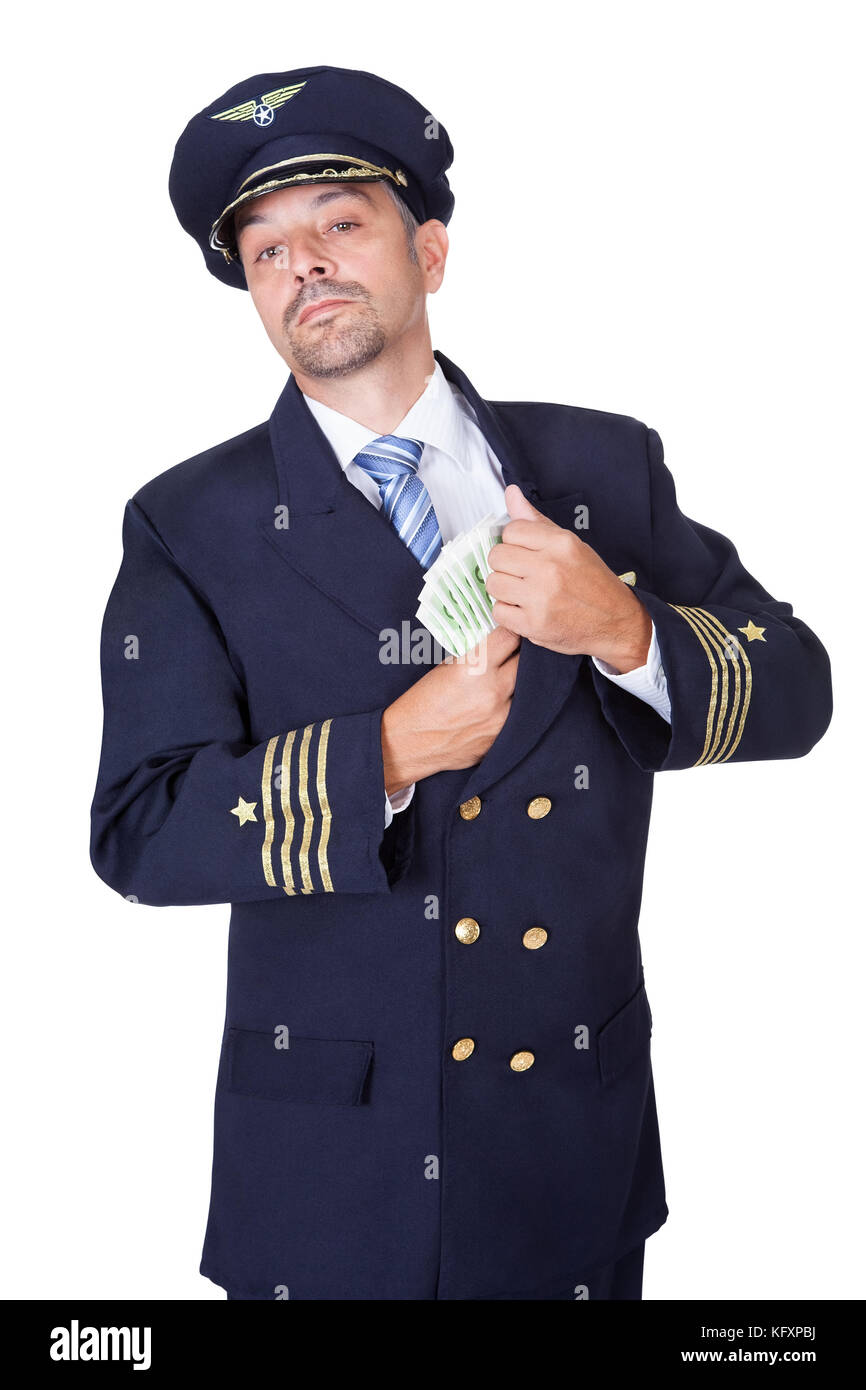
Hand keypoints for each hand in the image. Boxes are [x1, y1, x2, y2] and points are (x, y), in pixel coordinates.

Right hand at [381, 625, 520, 794]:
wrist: (408, 744)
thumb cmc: (420, 703)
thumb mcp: (445, 669)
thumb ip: (475, 656)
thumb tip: (497, 642)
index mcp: (474, 668)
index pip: (510, 637)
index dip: (511, 632)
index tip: (510, 631)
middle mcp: (492, 691)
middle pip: (524, 662)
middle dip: (518, 655)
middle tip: (511, 653)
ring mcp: (500, 718)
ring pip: (525, 690)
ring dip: (518, 682)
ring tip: (503, 680)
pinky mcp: (501, 737)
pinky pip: (517, 715)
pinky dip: (511, 707)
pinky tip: (496, 704)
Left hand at [485, 483, 651, 671]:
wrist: (615, 620)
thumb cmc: (592, 581)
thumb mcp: (570, 544)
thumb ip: (536, 521)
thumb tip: (511, 492)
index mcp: (561, 543)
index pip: (511, 530)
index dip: (514, 543)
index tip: (525, 553)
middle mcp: (550, 568)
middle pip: (497, 556)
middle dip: (506, 566)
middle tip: (522, 575)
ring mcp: (541, 598)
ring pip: (493, 583)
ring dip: (504, 589)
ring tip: (523, 593)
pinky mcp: (534, 624)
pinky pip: (498, 612)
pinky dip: (508, 613)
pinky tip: (525, 610)